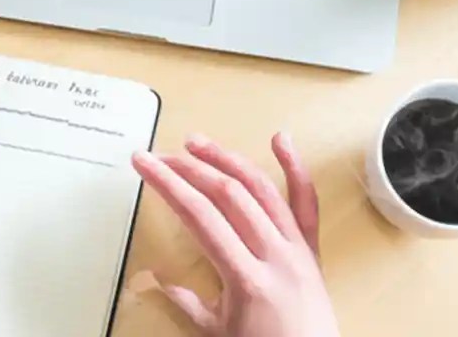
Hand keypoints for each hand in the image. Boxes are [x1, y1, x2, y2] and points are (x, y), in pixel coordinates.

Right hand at [132, 133, 340, 336]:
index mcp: (247, 278)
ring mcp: (297, 248)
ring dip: (228, 160)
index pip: (200, 217)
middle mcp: (275, 255)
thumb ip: (187, 302)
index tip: (145, 165)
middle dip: (190, 169)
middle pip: (227, 195)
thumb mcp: (218, 333)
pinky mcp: (312, 248)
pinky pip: (306, 202)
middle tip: (162, 156)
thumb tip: (154, 277)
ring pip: (261, 189)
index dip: (169, 186)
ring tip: (198, 144)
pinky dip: (295, 168)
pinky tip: (280, 139)